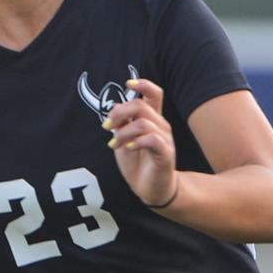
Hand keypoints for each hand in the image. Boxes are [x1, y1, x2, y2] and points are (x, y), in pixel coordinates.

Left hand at [104, 78, 177, 207]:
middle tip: (107, 127)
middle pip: (141, 106)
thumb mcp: (124, 140)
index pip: (154, 94)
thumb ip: (121, 125)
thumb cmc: (138, 164)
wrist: (150, 189)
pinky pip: (153, 139)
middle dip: (119, 113)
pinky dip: (137, 141)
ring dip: (123, 133)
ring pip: (143, 123)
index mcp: (152, 120)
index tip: (128, 83)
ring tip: (113, 145)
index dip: (143, 85)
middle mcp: (161, 126)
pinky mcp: (166, 154)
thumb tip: (113, 109)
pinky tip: (129, 149)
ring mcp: (165, 139)